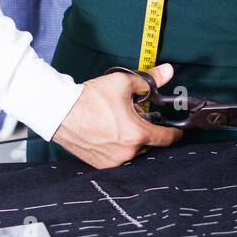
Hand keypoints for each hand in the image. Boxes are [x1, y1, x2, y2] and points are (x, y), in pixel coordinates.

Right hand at [52, 63, 182, 167]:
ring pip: (132, 151)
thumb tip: (168, 71)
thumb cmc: (90, 98)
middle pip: (148, 144)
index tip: (178, 130)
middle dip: (147, 132)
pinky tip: (109, 134)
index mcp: (137, 134)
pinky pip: (117, 157)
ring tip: (120, 125)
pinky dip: (118, 147)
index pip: (166, 138)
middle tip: (138, 119)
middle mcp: (127, 152)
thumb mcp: (123, 82)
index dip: (174, 133)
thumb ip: (150, 80)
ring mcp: (113, 161)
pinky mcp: (99, 164)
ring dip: (132, 140)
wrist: (59, 111)